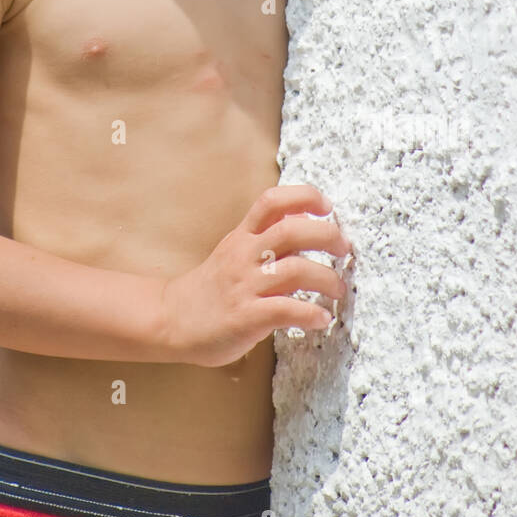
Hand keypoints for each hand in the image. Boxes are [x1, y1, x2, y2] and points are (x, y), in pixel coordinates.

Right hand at [158, 185, 351, 367]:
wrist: (172, 319)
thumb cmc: (212, 288)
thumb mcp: (235, 251)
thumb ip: (266, 238)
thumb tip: (307, 222)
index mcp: (242, 236)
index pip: (271, 201)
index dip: (304, 197)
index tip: (327, 207)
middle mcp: (244, 255)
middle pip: (291, 230)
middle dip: (327, 235)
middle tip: (344, 248)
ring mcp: (245, 286)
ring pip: (295, 270)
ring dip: (327, 278)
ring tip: (338, 290)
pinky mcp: (246, 317)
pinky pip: (287, 310)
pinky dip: (312, 314)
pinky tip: (322, 319)